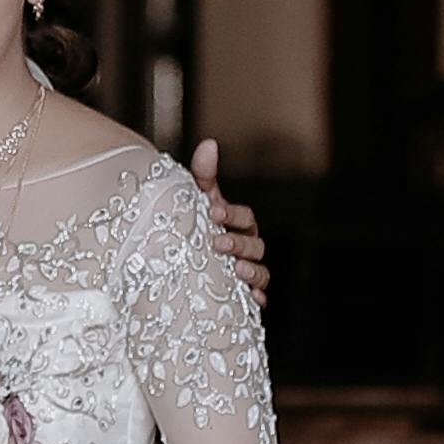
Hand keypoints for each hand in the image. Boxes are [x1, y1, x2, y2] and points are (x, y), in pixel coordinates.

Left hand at [192, 139, 267, 309]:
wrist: (181, 260)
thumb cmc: (194, 225)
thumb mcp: (196, 200)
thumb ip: (203, 174)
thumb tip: (209, 143)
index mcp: (238, 224)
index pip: (245, 216)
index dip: (232, 214)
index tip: (211, 212)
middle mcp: (248, 247)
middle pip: (255, 244)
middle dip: (239, 243)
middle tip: (217, 243)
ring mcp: (248, 271)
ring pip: (262, 272)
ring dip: (253, 272)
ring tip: (237, 271)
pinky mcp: (244, 294)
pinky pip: (258, 298)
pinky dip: (258, 298)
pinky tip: (252, 300)